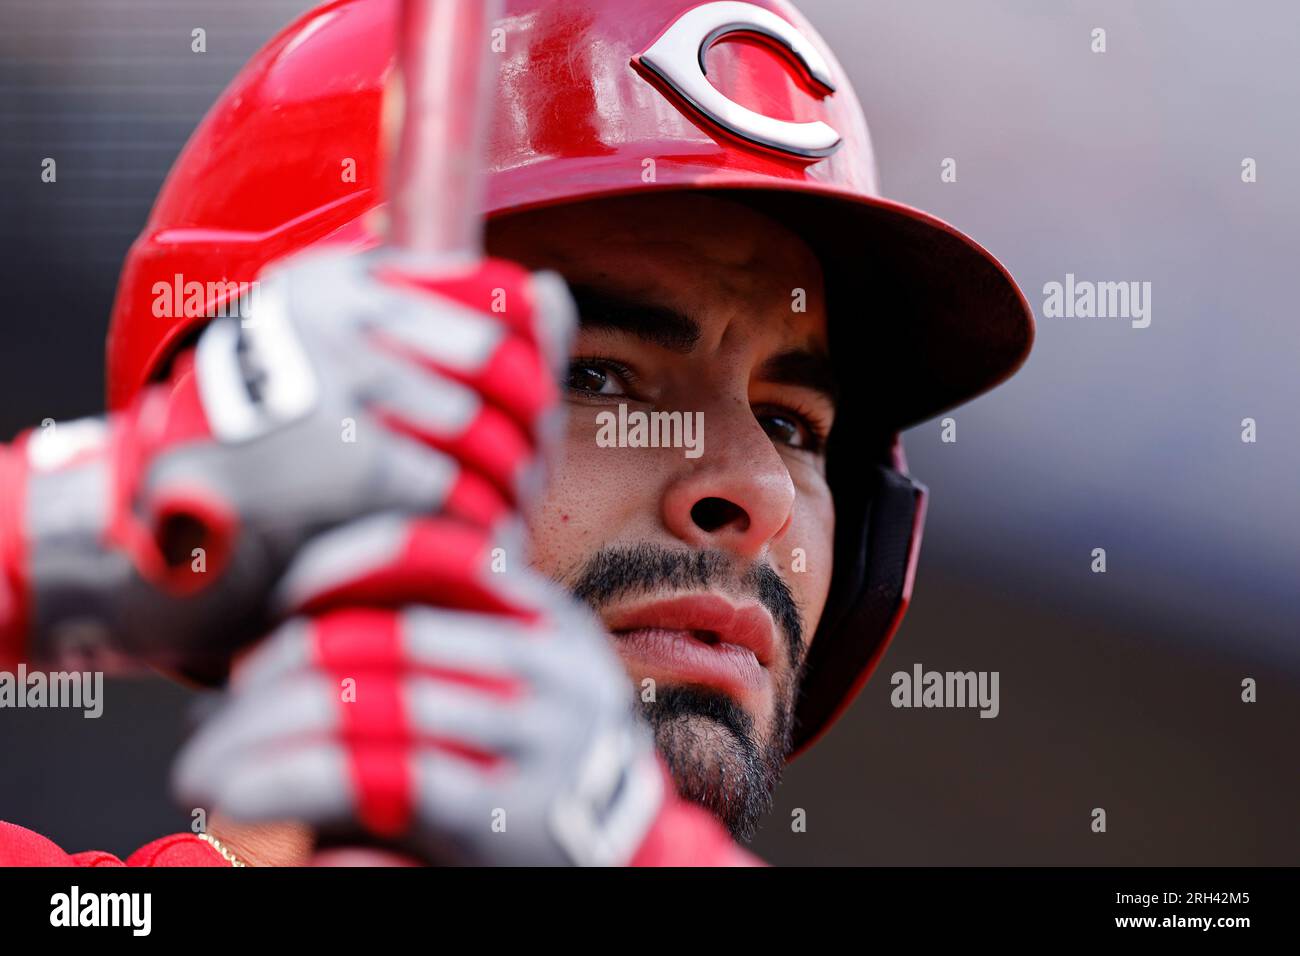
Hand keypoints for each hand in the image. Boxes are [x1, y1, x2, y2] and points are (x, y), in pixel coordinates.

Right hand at [10, 249, 573, 670]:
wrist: (137, 535)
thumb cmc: (247, 456)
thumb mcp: (325, 361)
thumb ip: (440, 324)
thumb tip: (552, 296)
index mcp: (345, 282)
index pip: (500, 300)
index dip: (533, 369)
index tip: (521, 417)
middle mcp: (349, 317)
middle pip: (509, 373)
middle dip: (532, 438)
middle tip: (520, 480)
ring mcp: (352, 385)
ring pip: (496, 439)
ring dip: (511, 493)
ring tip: (490, 522)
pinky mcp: (360, 466)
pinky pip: (467, 499)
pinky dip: (477, 534)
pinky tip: (458, 552)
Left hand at [172, 514, 673, 866]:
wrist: (635, 873)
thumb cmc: (549, 780)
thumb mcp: (529, 692)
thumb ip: (451, 652)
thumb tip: (304, 627)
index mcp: (549, 620)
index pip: (434, 555)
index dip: (342, 564)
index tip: (281, 600)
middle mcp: (550, 667)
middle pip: (381, 637)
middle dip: (278, 672)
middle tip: (217, 715)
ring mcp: (535, 742)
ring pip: (366, 706)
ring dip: (263, 733)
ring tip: (207, 765)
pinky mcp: (503, 821)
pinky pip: (375, 780)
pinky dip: (294, 782)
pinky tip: (245, 794)